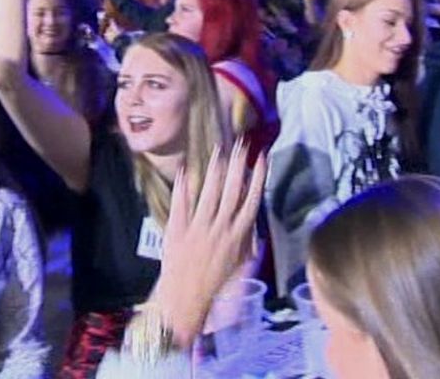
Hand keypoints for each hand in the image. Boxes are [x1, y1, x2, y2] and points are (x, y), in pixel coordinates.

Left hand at [154, 139, 266, 345]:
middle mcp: (220, 226)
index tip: (262, 158)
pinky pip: (181, 201)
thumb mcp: (240, 264)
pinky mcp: (178, 227)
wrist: (185, 296)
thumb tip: (256, 225)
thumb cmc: (215, 283)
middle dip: (238, 164)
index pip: (251, 200)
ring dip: (215, 168)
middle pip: (232, 189)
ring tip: (219, 149)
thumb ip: (248, 242)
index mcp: (238, 235)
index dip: (257, 177)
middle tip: (241, 143)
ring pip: (209, 191)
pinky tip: (187, 167)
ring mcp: (198, 225)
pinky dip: (184, 184)